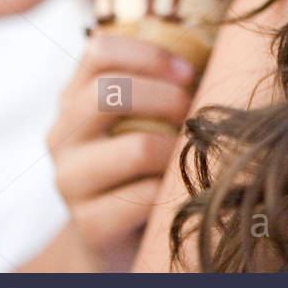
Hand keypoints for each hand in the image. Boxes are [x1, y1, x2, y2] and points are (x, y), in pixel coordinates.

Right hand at [47, 31, 197, 271]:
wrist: (117, 239)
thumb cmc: (142, 165)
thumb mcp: (143, 118)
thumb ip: (162, 83)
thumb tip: (226, 48)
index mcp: (74, 97)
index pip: (99, 50)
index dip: (150, 54)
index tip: (189, 71)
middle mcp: (62, 134)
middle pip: (109, 92)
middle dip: (166, 97)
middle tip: (194, 113)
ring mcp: (69, 180)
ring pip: (136, 148)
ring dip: (177, 148)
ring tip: (192, 153)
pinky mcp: (87, 224)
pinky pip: (142, 199)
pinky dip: (172, 190)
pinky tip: (180, 190)